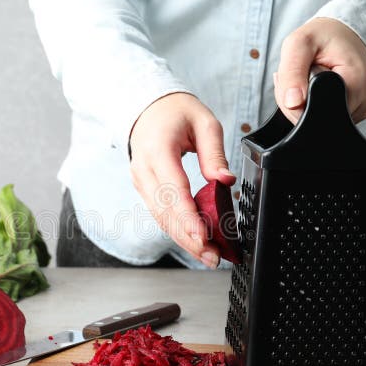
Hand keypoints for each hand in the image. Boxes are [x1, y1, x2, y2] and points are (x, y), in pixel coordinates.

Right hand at [129, 92, 235, 267]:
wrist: (147, 109)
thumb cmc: (176, 112)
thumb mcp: (204, 123)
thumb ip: (215, 153)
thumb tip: (225, 181)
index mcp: (157, 150)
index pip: (172, 190)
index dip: (188, 216)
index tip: (203, 236)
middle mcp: (143, 169)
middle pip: (165, 212)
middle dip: (189, 237)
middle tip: (213, 256)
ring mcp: (141, 182)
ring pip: (161, 218)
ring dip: (184, 239)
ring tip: (208, 256)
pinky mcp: (145, 190)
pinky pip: (160, 214)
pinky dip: (178, 230)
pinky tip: (195, 243)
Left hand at [274, 17, 365, 123]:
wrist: (347, 34)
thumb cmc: (326, 36)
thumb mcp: (300, 44)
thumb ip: (292, 73)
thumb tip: (293, 103)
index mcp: (355, 80)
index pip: (312, 112)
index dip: (295, 101)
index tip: (297, 78)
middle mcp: (363, 99)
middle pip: (314, 119)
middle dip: (298, 101)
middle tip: (303, 76)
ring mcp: (362, 109)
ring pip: (318, 120)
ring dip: (306, 103)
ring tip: (313, 80)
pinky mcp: (358, 113)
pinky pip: (326, 117)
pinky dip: (316, 104)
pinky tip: (319, 87)